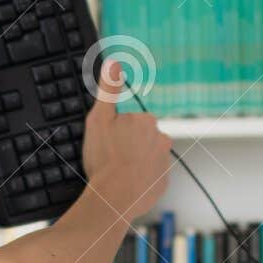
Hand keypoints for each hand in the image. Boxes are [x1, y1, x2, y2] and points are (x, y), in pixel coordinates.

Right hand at [81, 59, 171, 220]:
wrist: (114, 198)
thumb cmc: (105, 159)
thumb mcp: (99, 119)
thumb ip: (108, 90)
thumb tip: (114, 63)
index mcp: (145, 121)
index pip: (130, 122)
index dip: (115, 133)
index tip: (106, 144)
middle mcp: (161, 139)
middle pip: (140, 139)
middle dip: (127, 146)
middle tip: (109, 159)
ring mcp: (163, 164)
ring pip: (146, 158)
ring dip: (134, 163)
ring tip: (116, 174)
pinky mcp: (162, 184)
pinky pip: (150, 178)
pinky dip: (139, 180)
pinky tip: (125, 185)